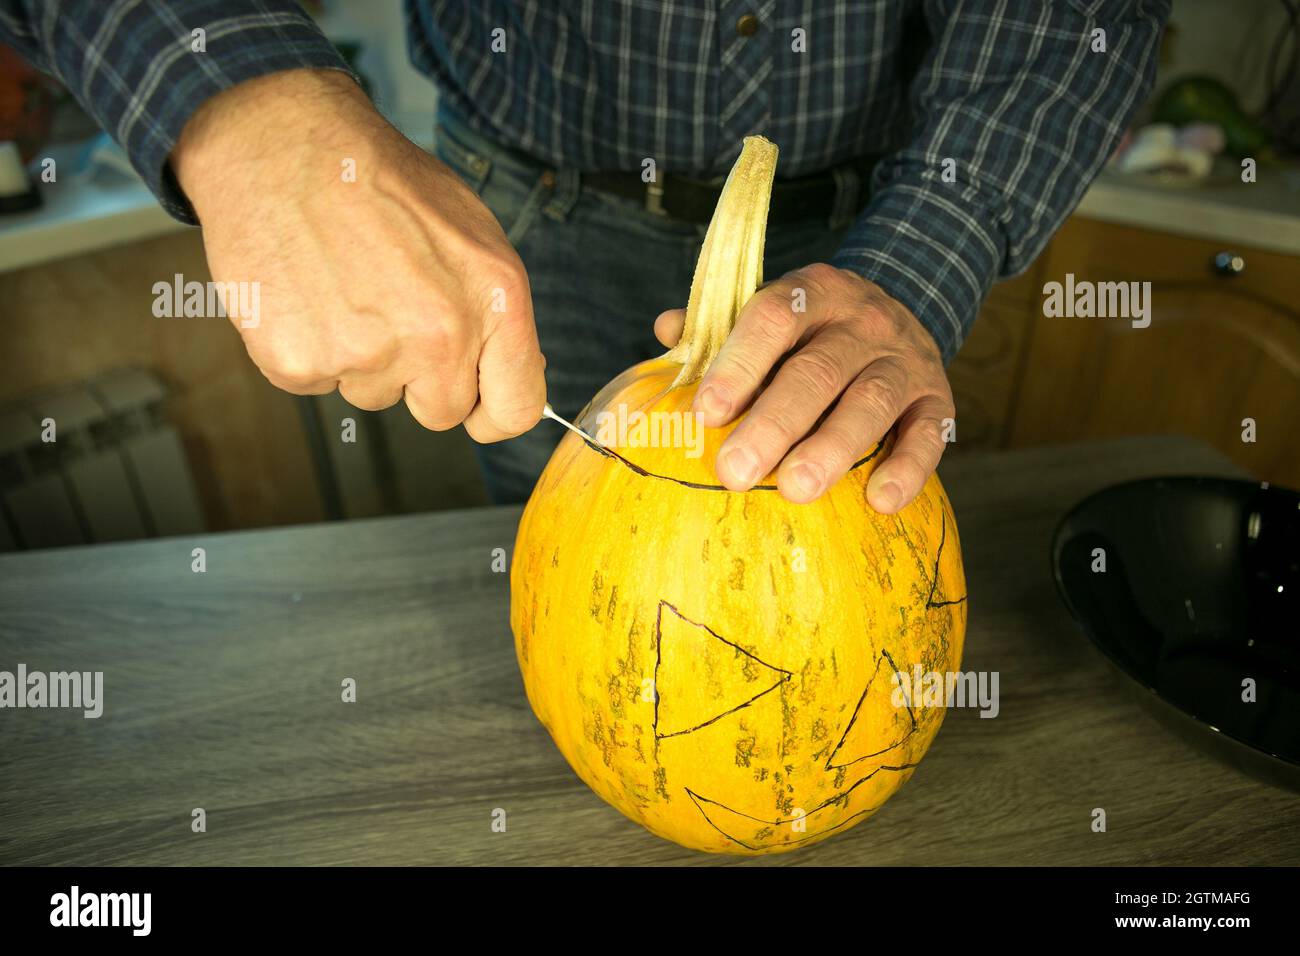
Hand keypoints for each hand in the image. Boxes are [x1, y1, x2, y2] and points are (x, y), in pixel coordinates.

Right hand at [171, 69, 544, 440]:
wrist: (282, 145)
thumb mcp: (472, 231)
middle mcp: (438, 335)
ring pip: (374, 395)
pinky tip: (306, 293)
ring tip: (343, 285)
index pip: (516, 409)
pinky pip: (317, 384)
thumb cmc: (380, 179)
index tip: (477, 409)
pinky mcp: (300, 362)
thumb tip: (506, 371)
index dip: (493, 414)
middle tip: (390, 314)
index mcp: (493, 300)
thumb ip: (495, 311)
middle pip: (441, 412)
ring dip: (361, 358)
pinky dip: (308, 348)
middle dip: (420, 379)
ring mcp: (367, 354)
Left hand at [654, 263, 953, 511]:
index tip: (706, 411)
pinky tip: (879, 501)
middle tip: (735, 471)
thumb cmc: (813, 331)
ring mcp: (906, 360)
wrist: (902, 315)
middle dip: (773, 423)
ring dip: (832, 448)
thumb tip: (668, 330)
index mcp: (813, 292)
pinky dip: (907, 468)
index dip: (739, 362)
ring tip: (796, 490)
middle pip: (817, 371)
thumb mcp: (773, 314)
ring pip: (871, 402)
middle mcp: (863, 321)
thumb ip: (720, 326)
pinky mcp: (939, 399)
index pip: (774, 316)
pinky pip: (930, 434)